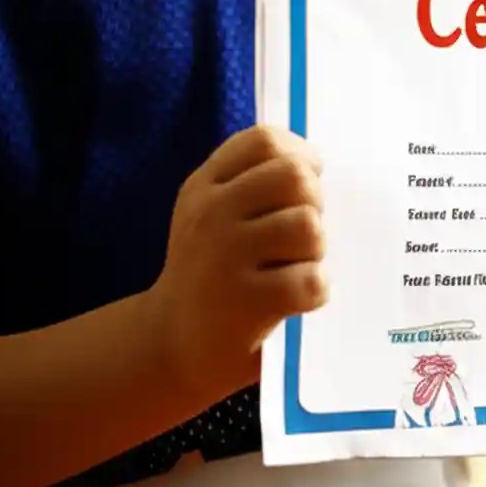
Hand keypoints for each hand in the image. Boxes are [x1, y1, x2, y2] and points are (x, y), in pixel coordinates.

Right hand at [150, 126, 327, 399]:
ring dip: (315, 251)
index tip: (301, 190)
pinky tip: (296, 301)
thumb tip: (315, 165)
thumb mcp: (213, 217)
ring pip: (308, 226)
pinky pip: (311, 280)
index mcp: (206, 186)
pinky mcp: (246, 303)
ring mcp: (225, 257)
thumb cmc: (210, 274)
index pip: (265, 141)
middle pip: (295, 176)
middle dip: (314, 204)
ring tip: (295, 269)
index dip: (300, 157)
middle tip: (300, 237)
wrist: (170, 345)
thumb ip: (255, 184)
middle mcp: (211, 213)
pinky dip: (315, 292)